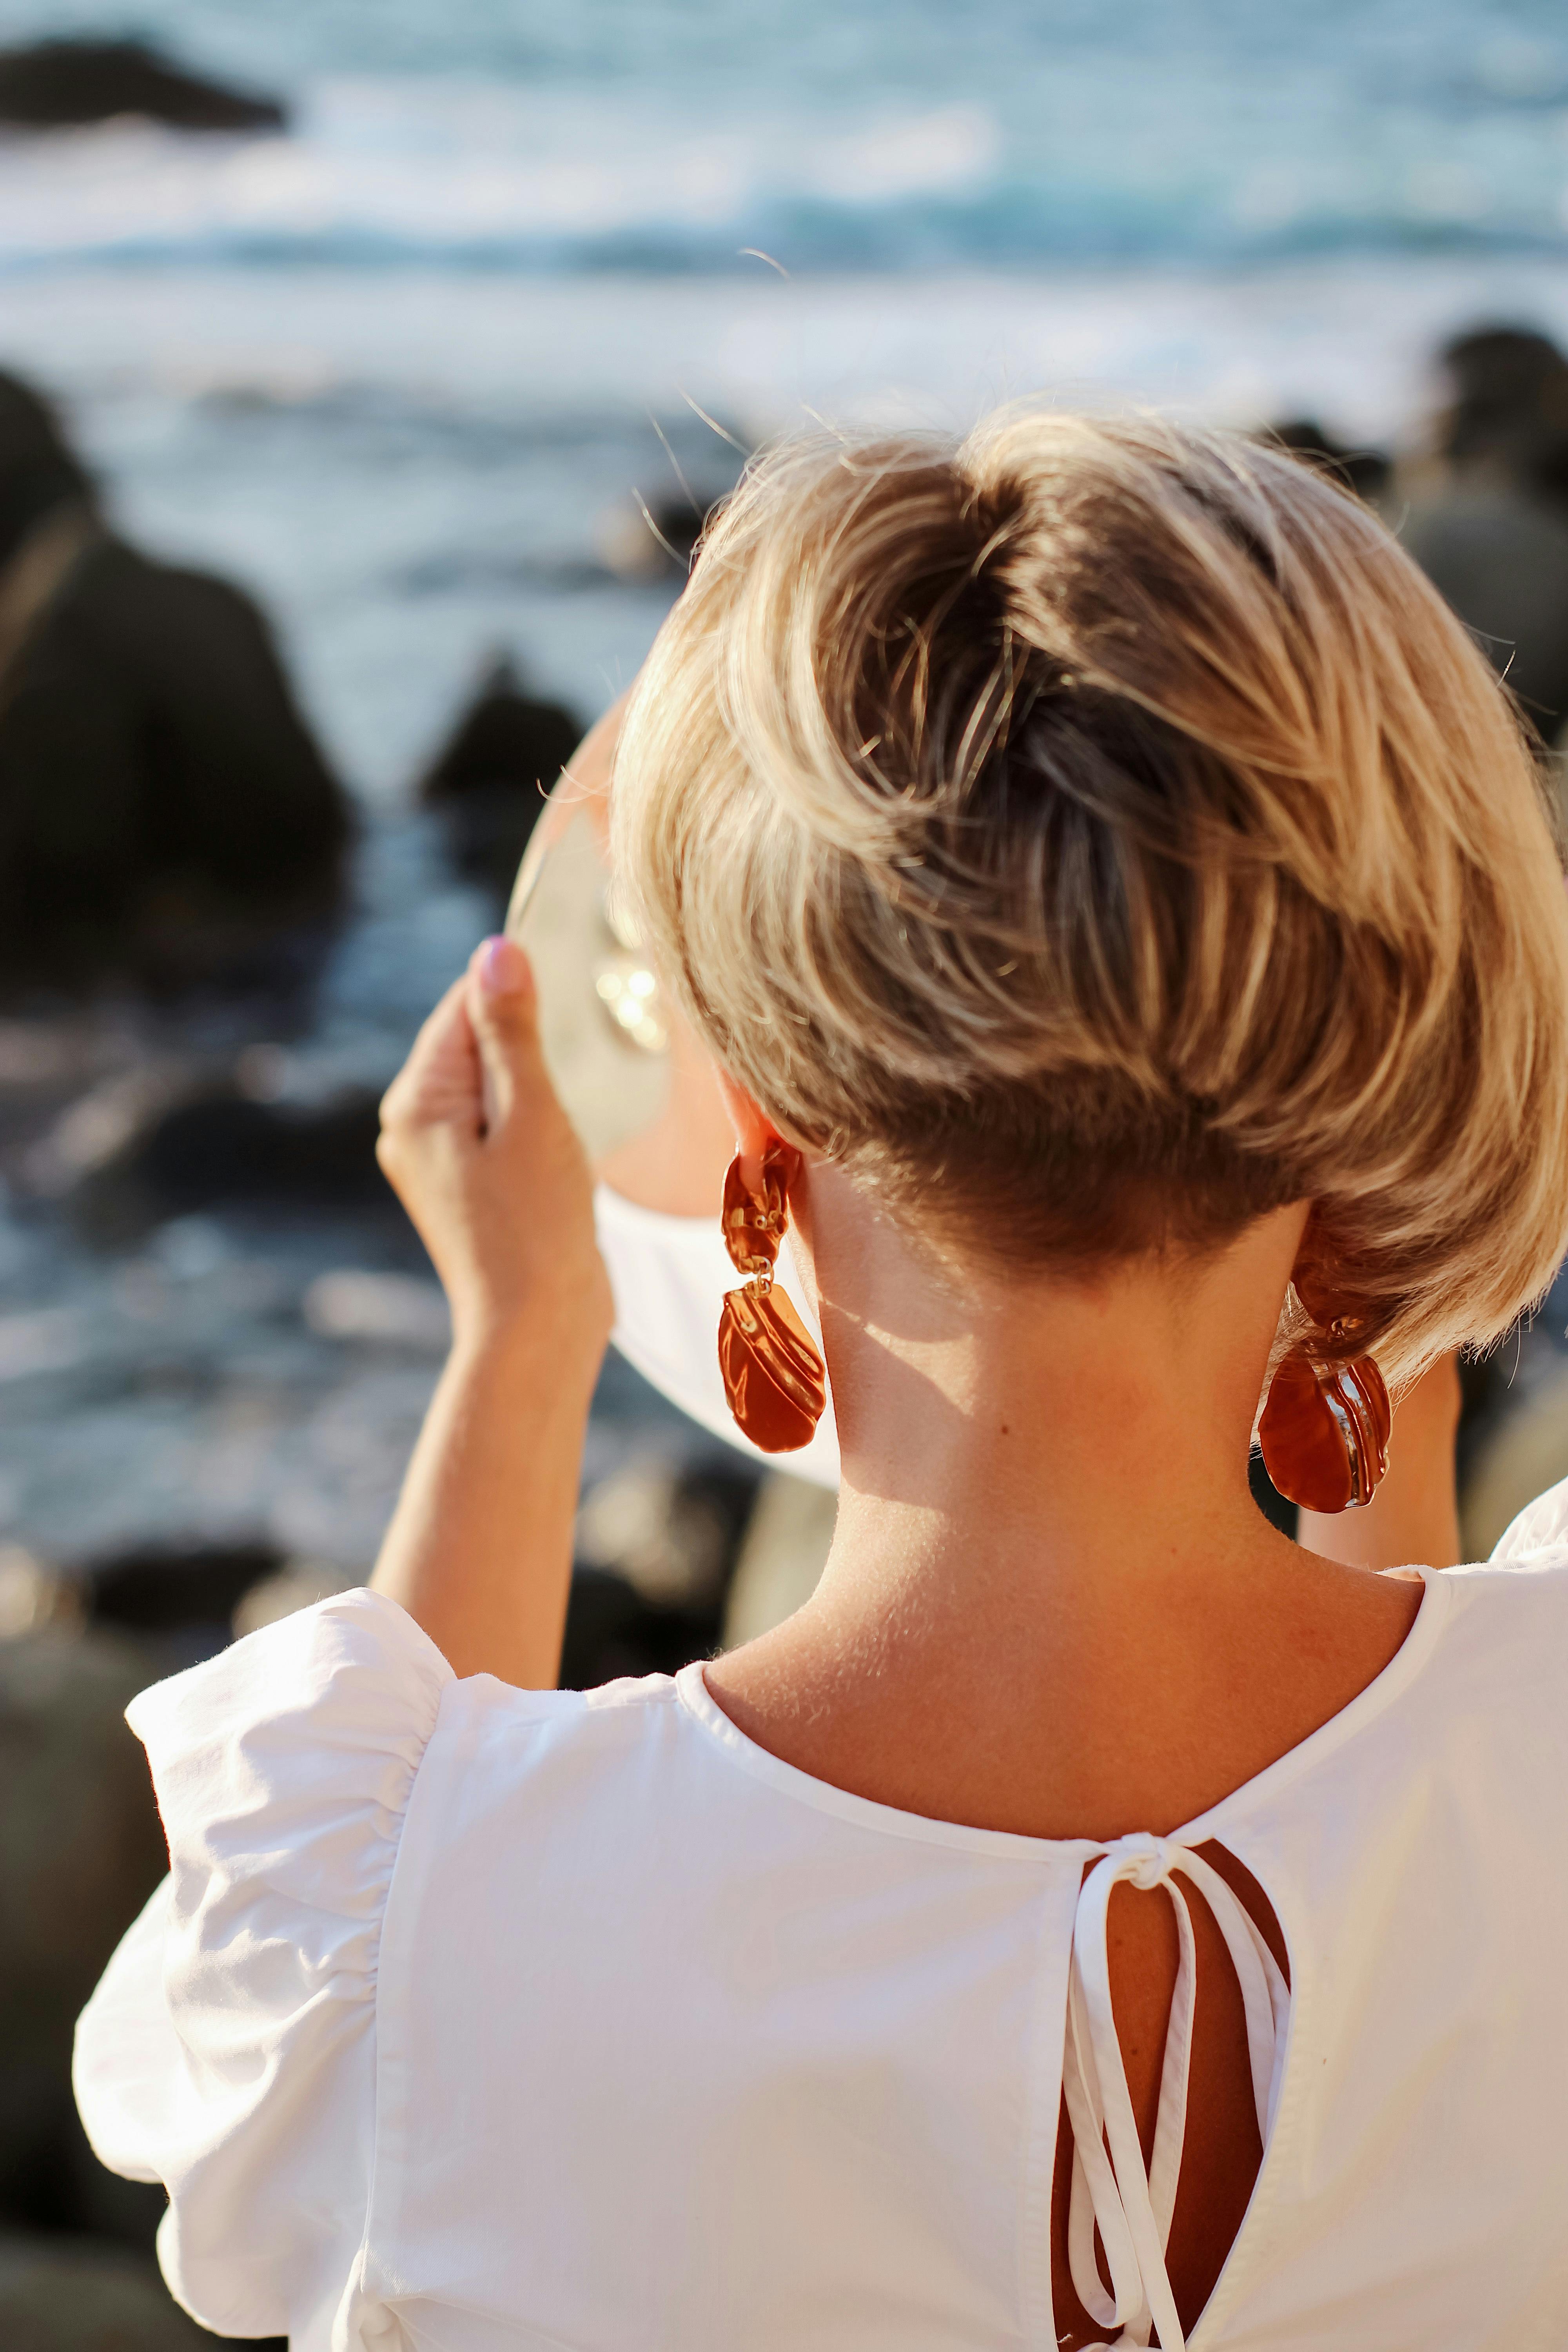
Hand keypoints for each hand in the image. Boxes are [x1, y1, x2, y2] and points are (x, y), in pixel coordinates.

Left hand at [377, 935, 612, 1360]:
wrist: (537, 1328)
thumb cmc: (537, 1225)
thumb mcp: (532, 1114)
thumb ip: (513, 1032)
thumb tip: (497, 952)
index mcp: (416, 1104)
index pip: (463, 1007)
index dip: (519, 996)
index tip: (568, 1009)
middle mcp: (414, 1129)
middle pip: (476, 1044)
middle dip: (530, 1049)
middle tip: (568, 1091)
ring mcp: (441, 1161)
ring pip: (495, 1087)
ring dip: (538, 1090)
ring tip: (562, 1132)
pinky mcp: (473, 1187)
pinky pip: (503, 1125)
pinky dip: (537, 1123)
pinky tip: (560, 1151)